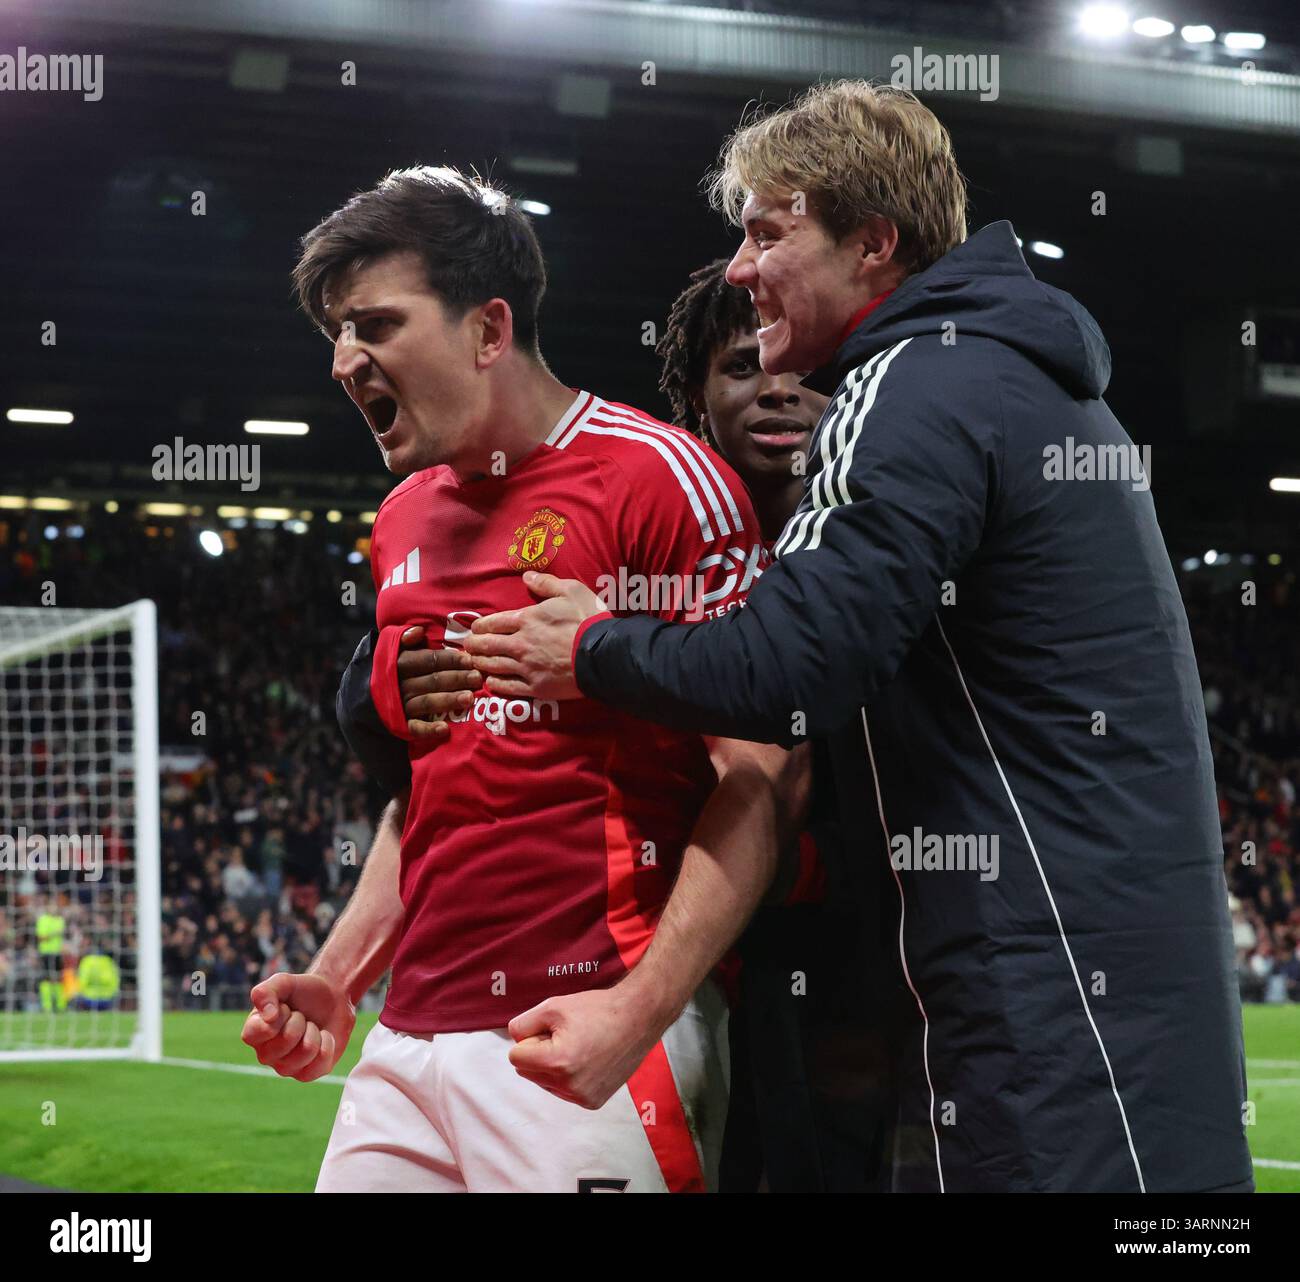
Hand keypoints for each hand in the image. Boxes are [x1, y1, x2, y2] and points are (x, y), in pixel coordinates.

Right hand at [241, 971, 354, 1081]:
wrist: (333, 997)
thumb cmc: (304, 991)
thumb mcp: (283, 982)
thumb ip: (265, 991)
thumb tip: (268, 1017)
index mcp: (254, 1033)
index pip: (259, 1032)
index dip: (279, 1016)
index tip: (286, 1007)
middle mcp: (266, 1054)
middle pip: (287, 1040)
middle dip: (301, 1021)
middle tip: (301, 1016)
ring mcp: (286, 1067)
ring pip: (306, 1051)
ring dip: (315, 1032)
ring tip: (311, 1026)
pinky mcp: (308, 1074)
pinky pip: (320, 1064)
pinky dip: (327, 1043)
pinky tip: (322, 1037)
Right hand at [396, 626, 482, 737]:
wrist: (362, 696)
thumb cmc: (388, 668)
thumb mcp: (390, 648)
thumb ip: (404, 639)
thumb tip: (418, 631)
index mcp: (400, 663)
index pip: (429, 660)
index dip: (451, 659)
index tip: (470, 659)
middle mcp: (400, 683)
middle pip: (433, 680)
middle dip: (457, 678)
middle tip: (477, 678)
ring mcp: (400, 705)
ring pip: (427, 702)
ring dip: (448, 700)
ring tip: (469, 698)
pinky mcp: (399, 723)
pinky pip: (414, 728)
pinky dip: (428, 730)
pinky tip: (444, 729)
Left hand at [462, 571, 604, 700]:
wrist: (603, 655)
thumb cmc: (588, 620)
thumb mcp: (571, 590)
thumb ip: (546, 583)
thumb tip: (527, 575)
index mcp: (526, 619)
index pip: (493, 622)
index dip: (480, 626)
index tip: (474, 628)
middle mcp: (520, 644)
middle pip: (488, 645)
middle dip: (474, 645)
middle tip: (467, 646)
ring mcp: (526, 667)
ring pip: (493, 666)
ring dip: (480, 663)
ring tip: (473, 663)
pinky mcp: (535, 687)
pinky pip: (508, 687)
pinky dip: (495, 685)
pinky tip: (490, 683)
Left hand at [507, 985, 663, 1109]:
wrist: (638, 1018)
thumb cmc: (597, 1009)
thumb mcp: (553, 1006)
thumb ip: (523, 1024)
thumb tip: (513, 1040)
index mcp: (556, 1062)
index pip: (515, 1057)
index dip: (530, 1038)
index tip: (551, 1029)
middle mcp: (568, 1086)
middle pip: (527, 1072)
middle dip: (539, 1054)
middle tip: (566, 1036)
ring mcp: (582, 1097)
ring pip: (545, 1083)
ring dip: (552, 1066)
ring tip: (579, 1046)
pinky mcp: (593, 1102)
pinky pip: (563, 1091)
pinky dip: (568, 1077)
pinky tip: (588, 1060)